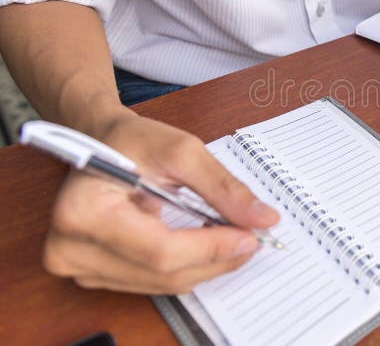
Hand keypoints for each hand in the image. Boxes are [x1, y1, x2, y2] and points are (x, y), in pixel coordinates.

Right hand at [42, 112, 279, 293]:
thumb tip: (262, 219)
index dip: (211, 249)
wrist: (101, 143)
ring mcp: (79, 265)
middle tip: (253, 239)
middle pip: (162, 272)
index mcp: (83, 212)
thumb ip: (223, 187)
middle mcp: (71, 247)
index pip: (159, 249)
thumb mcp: (181, 151)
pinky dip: (188, 267)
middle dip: (216, 258)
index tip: (251, 237)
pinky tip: (207, 247)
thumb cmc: (133, 142)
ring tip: (234, 239)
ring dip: (205, 266)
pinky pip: (153, 281)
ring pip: (162, 283)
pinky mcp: (94, 273)